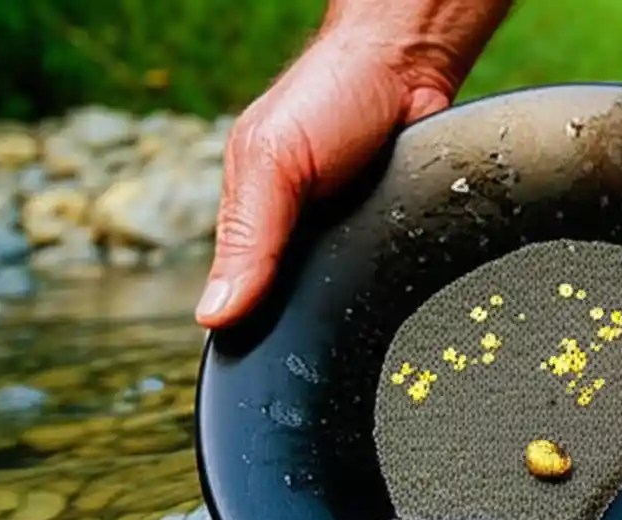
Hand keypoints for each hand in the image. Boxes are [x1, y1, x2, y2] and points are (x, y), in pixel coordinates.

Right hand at [196, 1, 509, 326]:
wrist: (409, 66)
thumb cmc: (331, 92)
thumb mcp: (271, 159)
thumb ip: (246, 236)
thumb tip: (213, 313)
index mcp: (250, 226)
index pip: (242, 300)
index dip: (255, 327)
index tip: (272, 350)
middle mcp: (296, 242)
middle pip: (297, 310)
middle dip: (312, 317)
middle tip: (329, 297)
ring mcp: (347, 245)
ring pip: (346, 305)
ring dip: (358, 304)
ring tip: (367, 276)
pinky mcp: (391, 245)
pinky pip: (389, 286)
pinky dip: (397, 287)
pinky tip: (399, 278)